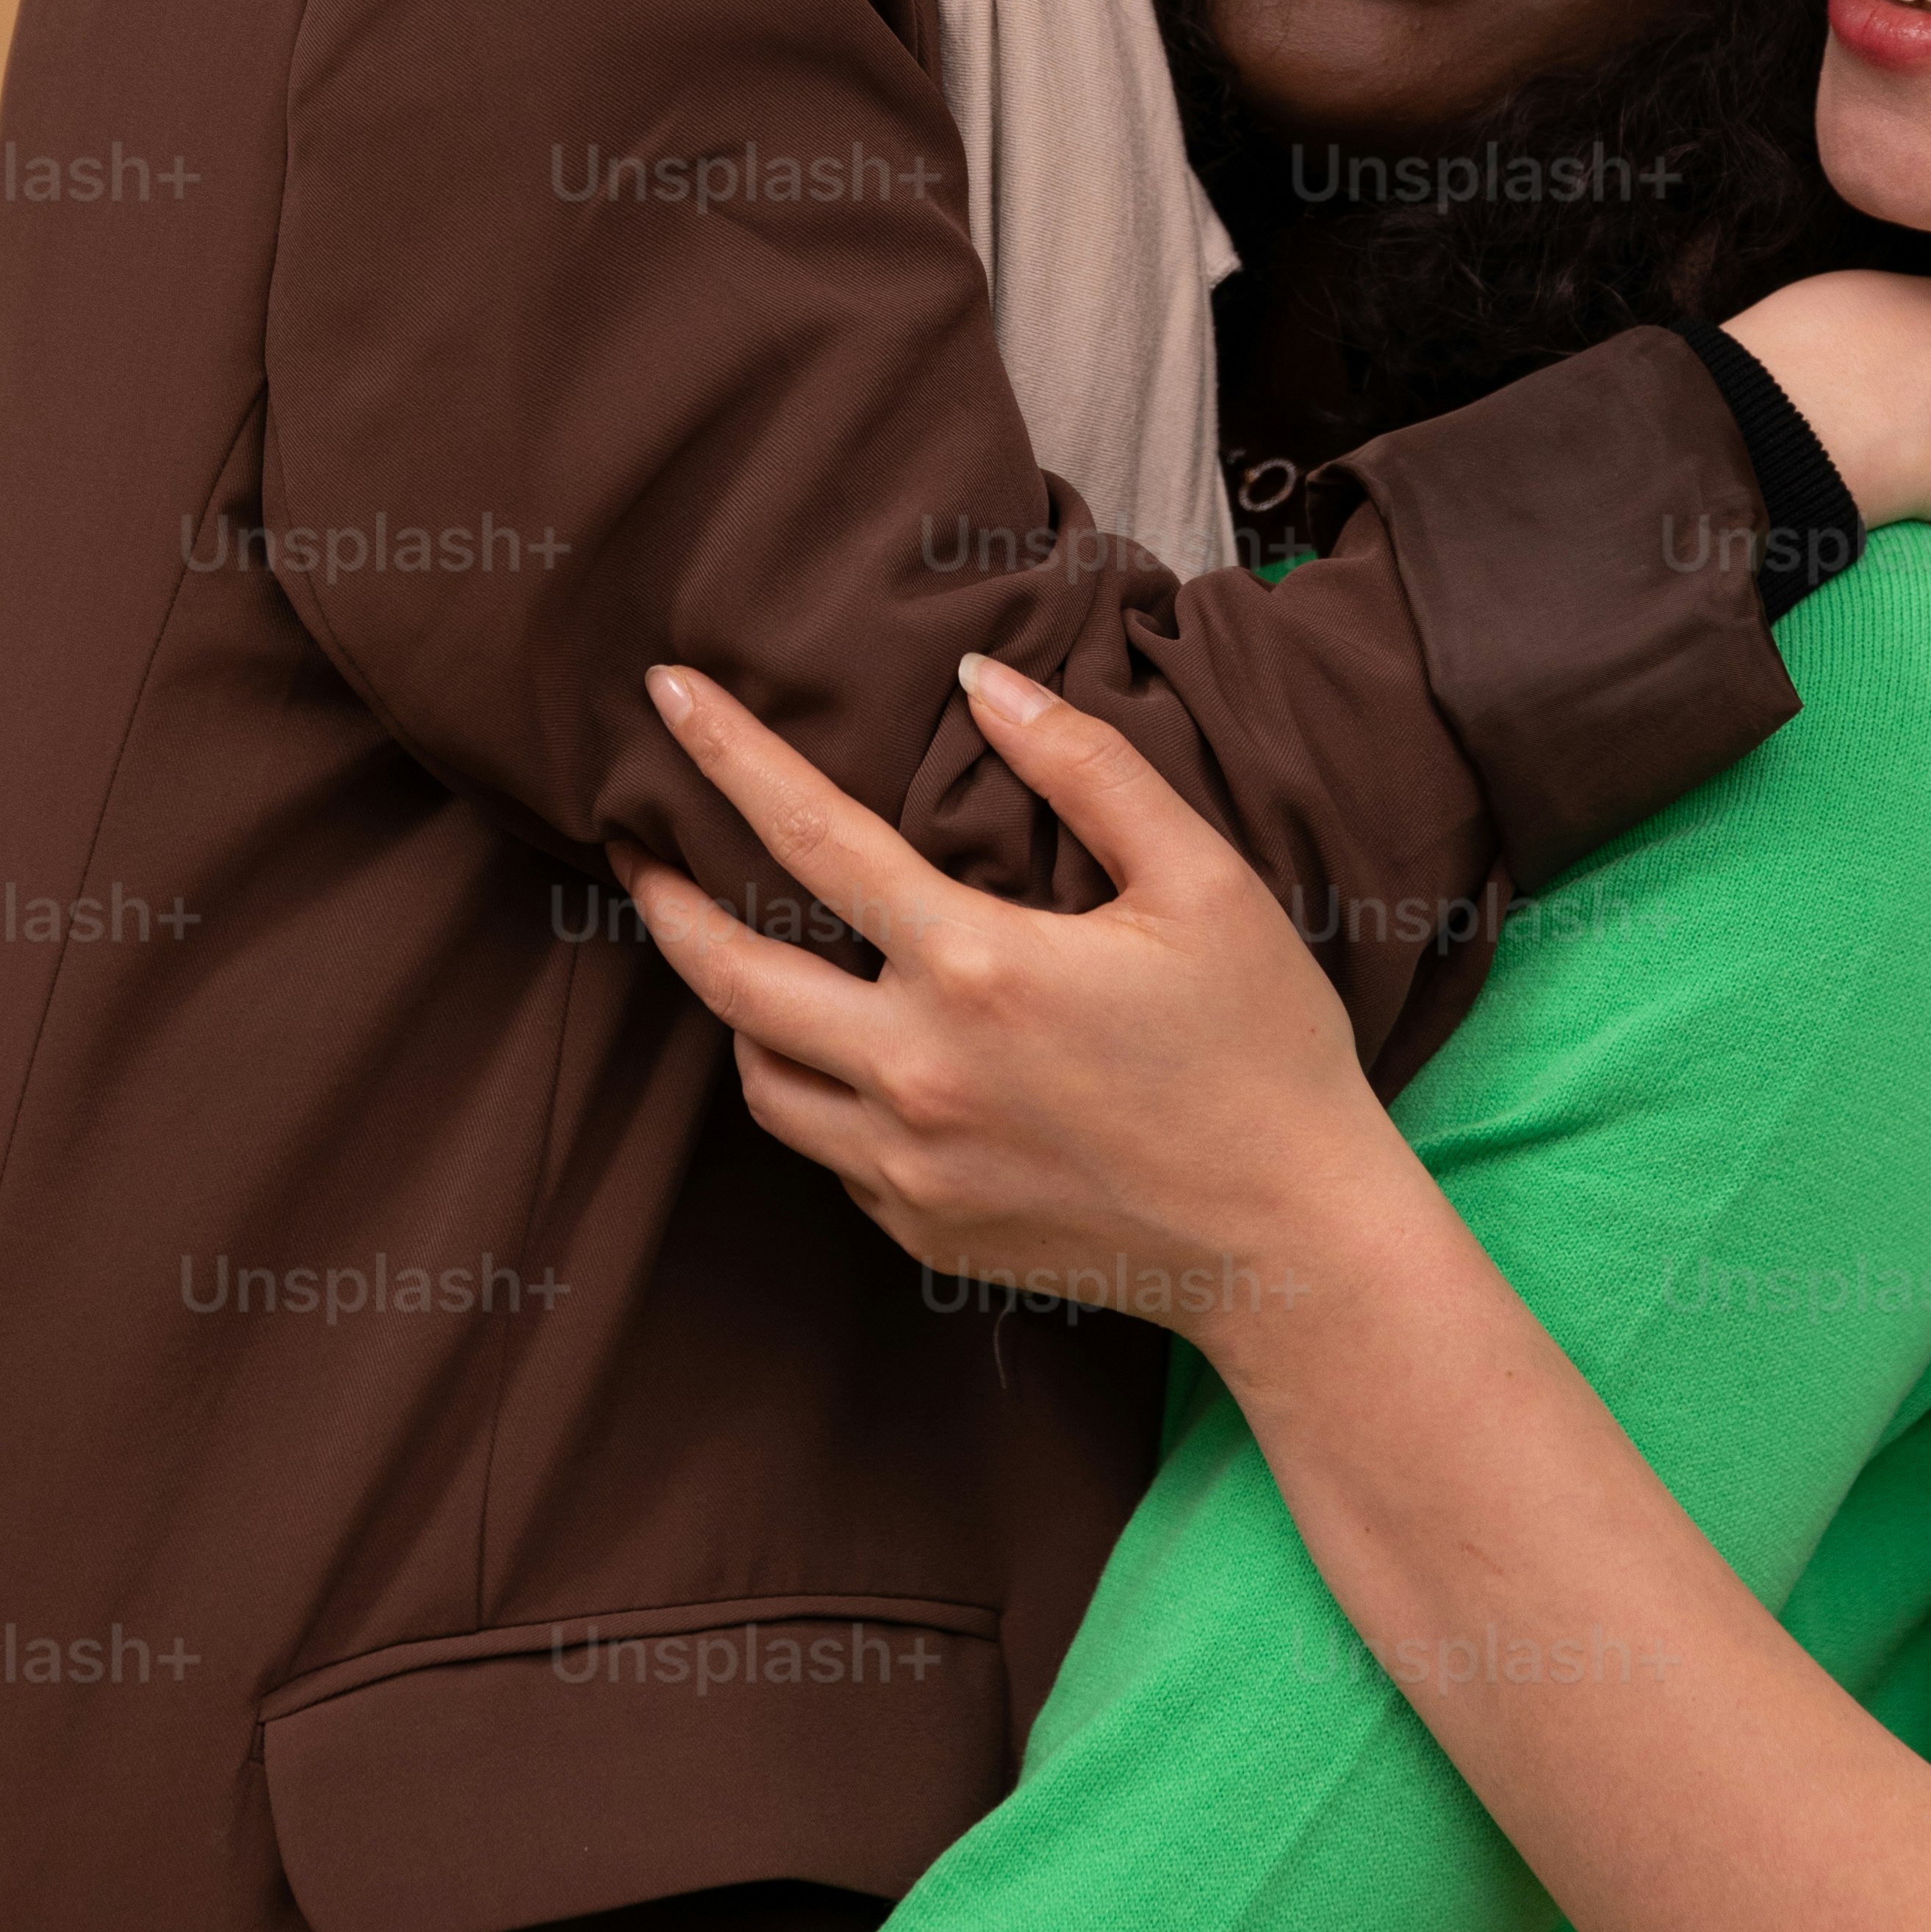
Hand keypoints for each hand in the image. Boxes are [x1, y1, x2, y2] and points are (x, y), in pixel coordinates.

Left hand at [624, 656, 1410, 1358]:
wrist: (1293, 1247)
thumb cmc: (1262, 1050)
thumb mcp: (1203, 881)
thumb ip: (1086, 767)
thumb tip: (981, 684)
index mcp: (979, 968)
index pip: (810, 836)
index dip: (727, 756)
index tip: (665, 694)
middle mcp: (918, 1072)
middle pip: (733, 977)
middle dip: (668, 905)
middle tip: (637, 854)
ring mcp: (909, 1167)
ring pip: (762, 1078)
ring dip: (731, 1009)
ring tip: (735, 955)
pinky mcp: (922, 1232)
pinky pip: (825, 1150)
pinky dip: (812, 1089)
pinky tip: (840, 1055)